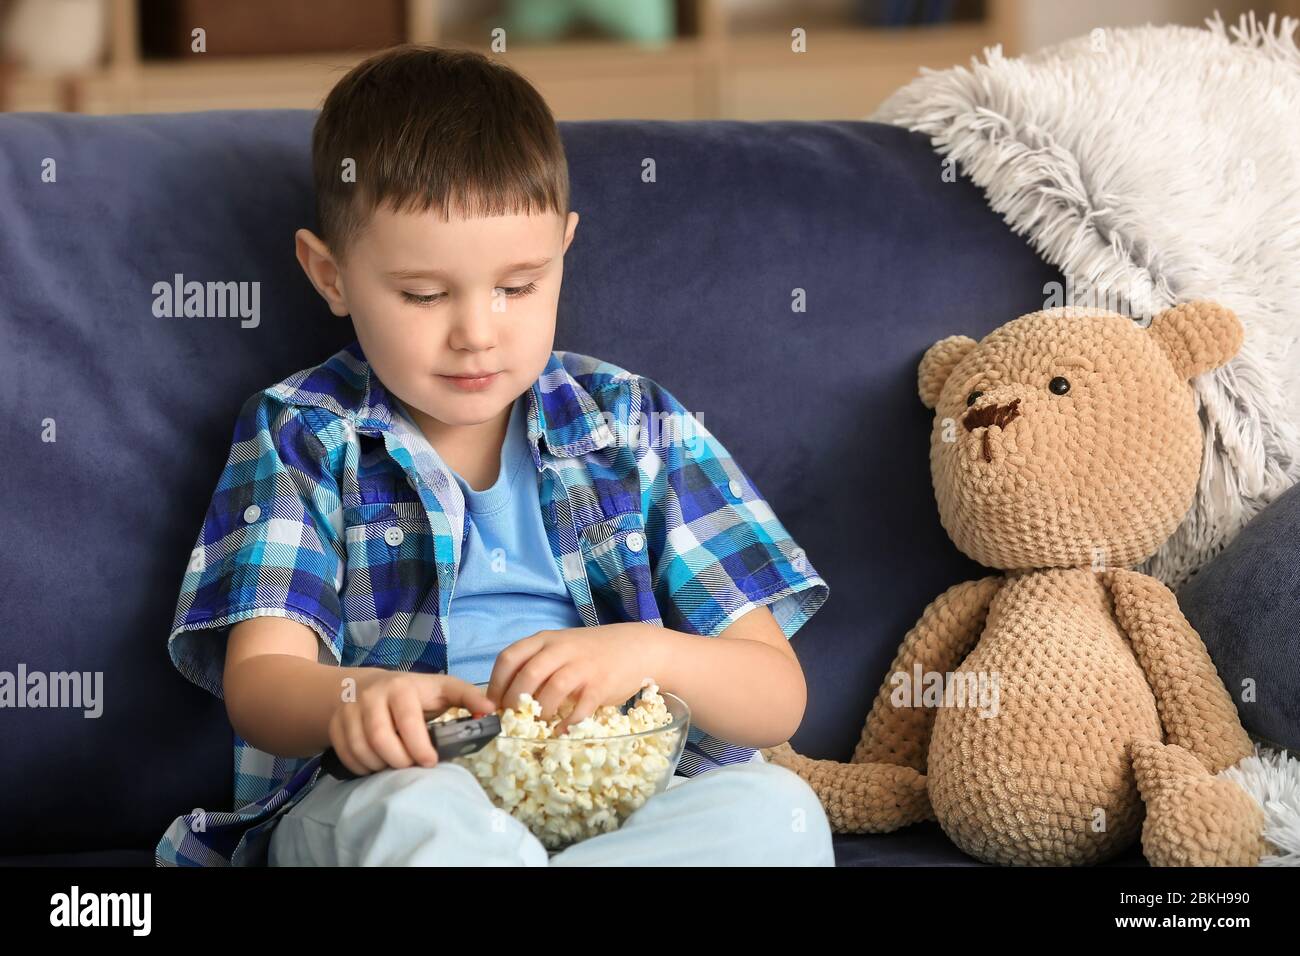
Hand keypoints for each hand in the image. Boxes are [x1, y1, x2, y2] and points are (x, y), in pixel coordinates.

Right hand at [327, 670, 497, 775]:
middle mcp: (372, 696)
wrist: (365, 686)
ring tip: (397, 766)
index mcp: (402, 687)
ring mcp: (350, 710)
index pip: (408, 719)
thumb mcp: (440, 688)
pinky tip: (376, 766)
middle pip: (382, 739)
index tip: (431, 762)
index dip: (419, 744)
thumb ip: (466, 697)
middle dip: (401, 760)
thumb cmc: (412, 693)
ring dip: (381, 765)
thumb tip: (492, 711)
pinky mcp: (336, 724)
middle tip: (415, 766)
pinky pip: (346, 754)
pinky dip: (362, 767)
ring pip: (362, 749)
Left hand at [486, 624, 658, 734]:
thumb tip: (505, 699)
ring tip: (539, 723)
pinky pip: (580, 708)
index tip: (493, 706)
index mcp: (545, 640)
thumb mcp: (559, 648)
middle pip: (528, 674)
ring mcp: (582, 666)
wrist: (635, 647)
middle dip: (515, 701)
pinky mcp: (601, 684)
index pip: (509, 658)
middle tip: (514, 719)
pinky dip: (567, 724)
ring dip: (541, 711)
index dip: (495, 684)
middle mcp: (561, 649)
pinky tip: (562, 731)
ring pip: (552, 689)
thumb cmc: (590, 653)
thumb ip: (535, 665)